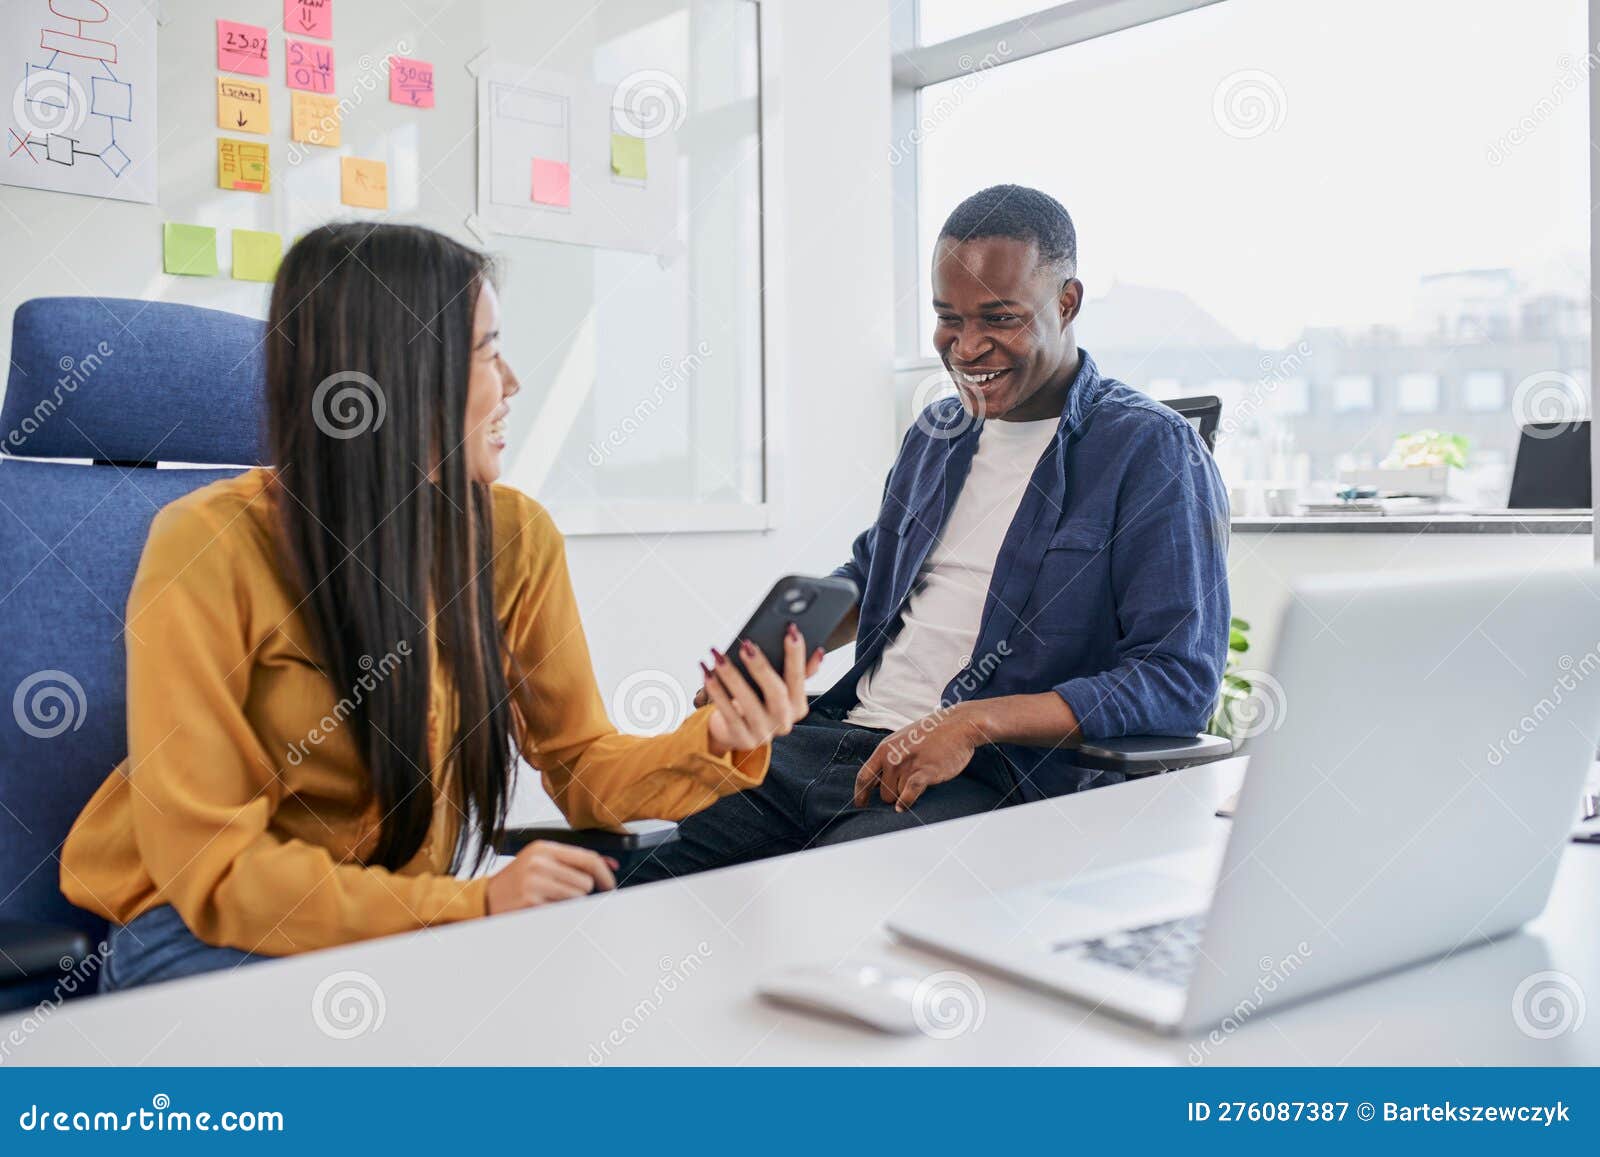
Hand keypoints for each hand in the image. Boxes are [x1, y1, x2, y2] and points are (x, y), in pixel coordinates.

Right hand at [486, 840, 617, 914]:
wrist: (486, 900)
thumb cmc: (518, 882)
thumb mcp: (542, 863)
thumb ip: (574, 863)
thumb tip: (611, 865)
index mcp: (544, 848)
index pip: (588, 858)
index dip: (604, 874)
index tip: (610, 885)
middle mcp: (539, 862)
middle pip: (586, 882)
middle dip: (580, 892)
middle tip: (562, 894)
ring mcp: (534, 882)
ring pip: (577, 897)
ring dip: (569, 903)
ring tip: (549, 899)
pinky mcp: (531, 902)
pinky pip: (562, 910)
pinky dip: (557, 912)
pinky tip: (541, 907)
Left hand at [701, 624, 823, 754]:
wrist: (737, 733)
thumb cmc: (760, 702)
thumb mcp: (781, 689)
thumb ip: (799, 672)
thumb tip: (819, 652)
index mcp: (798, 707)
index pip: (800, 678)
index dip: (797, 655)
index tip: (791, 630)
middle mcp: (784, 722)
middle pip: (776, 692)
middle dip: (761, 666)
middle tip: (747, 644)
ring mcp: (763, 733)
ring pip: (747, 702)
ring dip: (732, 676)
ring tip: (718, 656)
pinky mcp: (741, 738)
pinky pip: (727, 712)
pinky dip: (717, 691)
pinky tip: (707, 673)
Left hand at [854, 707, 981, 811]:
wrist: (958, 725)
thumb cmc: (931, 734)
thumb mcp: (902, 740)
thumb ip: (888, 758)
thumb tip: (875, 781)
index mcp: (885, 748)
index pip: (864, 776)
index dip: (859, 793)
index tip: (860, 804)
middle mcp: (893, 757)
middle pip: (883, 793)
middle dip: (893, 796)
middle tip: (907, 787)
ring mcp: (908, 765)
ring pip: (897, 796)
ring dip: (905, 796)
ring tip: (920, 779)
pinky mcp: (925, 772)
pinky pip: (908, 794)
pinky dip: (905, 803)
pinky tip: (904, 807)